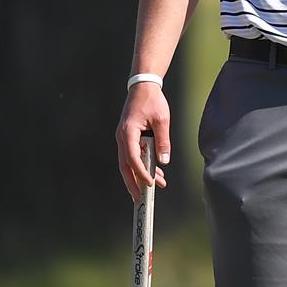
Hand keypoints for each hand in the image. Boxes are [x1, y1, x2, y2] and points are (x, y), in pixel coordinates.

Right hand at [115, 84, 171, 204]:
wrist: (143, 87)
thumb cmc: (152, 101)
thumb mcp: (162, 120)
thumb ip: (163, 141)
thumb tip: (164, 161)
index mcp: (128, 132)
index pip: (131, 157)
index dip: (140, 172)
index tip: (149, 182)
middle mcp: (122, 137)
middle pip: (125, 165)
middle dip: (132, 183)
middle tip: (140, 198)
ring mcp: (124, 139)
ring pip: (128, 163)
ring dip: (139, 175)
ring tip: (155, 186)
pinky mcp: (129, 138)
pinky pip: (133, 156)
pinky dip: (142, 166)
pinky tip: (155, 173)